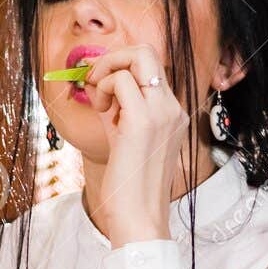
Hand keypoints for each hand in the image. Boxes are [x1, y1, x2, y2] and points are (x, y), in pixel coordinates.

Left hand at [82, 43, 188, 246]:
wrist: (138, 217)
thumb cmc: (128, 186)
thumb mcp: (122, 138)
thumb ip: (114, 109)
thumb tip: (96, 81)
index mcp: (171, 112)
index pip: (150, 67)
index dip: (119, 66)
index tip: (99, 84)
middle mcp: (172, 108)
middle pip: (148, 52)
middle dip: (114, 57)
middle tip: (95, 81)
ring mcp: (162, 112)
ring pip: (137, 56)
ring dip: (106, 71)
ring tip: (100, 102)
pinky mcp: (143, 121)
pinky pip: (120, 79)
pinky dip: (103, 87)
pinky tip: (101, 111)